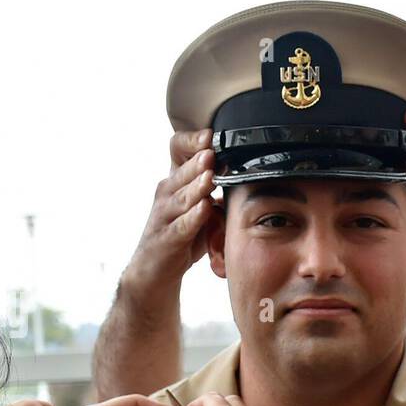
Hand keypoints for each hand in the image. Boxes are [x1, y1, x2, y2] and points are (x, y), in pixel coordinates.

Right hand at [120, 129, 219, 305]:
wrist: (155, 270)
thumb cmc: (182, 235)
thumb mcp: (202, 208)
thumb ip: (219, 192)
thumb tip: (250, 176)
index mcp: (176, 180)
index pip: (177, 149)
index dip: (191, 141)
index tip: (210, 136)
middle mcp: (167, 193)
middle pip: (181, 171)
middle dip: (197, 161)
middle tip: (212, 151)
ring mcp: (164, 215)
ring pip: (180, 196)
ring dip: (195, 186)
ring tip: (209, 176)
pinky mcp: (166, 239)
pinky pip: (180, 226)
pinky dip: (192, 218)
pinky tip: (203, 209)